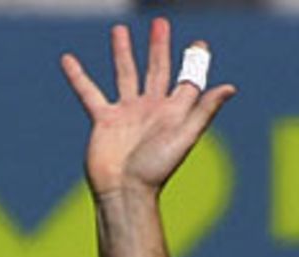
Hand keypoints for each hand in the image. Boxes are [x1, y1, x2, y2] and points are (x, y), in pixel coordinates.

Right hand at [60, 16, 234, 202]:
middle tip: (160, 24)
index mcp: (172, 112)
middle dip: (159, 48)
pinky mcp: (103, 120)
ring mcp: (126, 113)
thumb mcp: (184, 136)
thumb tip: (230, 87)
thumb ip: (203, 110)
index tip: (199, 44)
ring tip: (119, 31)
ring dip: (123, 52)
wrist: (124, 191)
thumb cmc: (156, 169)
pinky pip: (89, 92)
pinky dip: (78, 76)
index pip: (186, 81)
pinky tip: (68, 60)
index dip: (194, 62)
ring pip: (125, 75)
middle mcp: (150, 110)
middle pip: (156, 71)